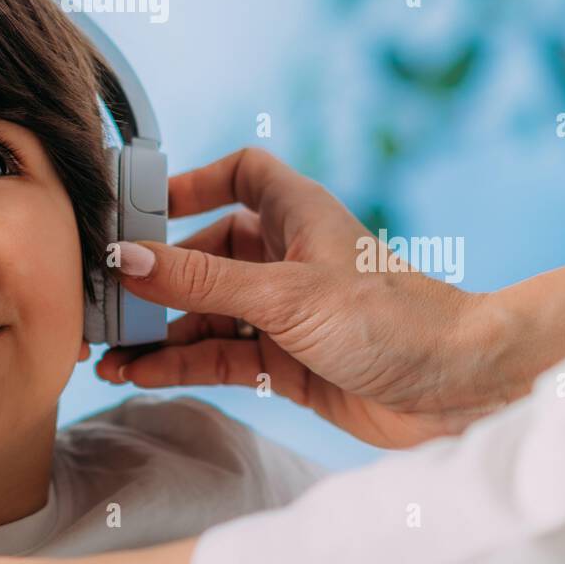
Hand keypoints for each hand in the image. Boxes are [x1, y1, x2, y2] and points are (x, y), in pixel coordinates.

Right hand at [95, 147, 505, 447]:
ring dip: (160, 330)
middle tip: (104, 298)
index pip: (237, 174)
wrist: (460, 390)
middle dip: (156, 277)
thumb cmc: (392, 319)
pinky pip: (218, 354)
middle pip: (204, 253)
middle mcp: (285, 256)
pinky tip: (141, 372)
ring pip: (206, 311)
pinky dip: (180, 362)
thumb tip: (126, 259)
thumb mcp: (284, 294)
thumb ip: (200, 282)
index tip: (142, 206)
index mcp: (294, 213)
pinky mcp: (285, 361)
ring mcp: (284, 311)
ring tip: (108, 352)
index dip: (192, 182)